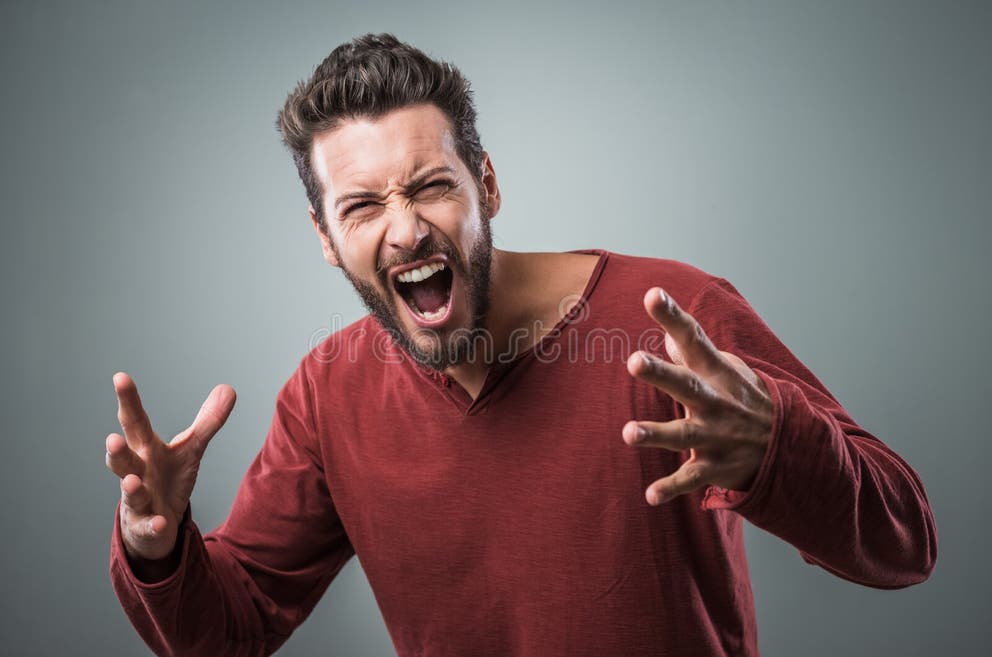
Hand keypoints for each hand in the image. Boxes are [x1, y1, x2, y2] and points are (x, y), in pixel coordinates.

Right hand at [105, 372, 235, 560]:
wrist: (155, 524)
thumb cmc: (168, 479)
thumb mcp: (191, 449)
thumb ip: (208, 421)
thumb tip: (228, 388)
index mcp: (146, 449)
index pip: (135, 421)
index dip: (128, 400)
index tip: (120, 377)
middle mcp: (137, 472)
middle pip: (123, 459)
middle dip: (116, 451)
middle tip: (112, 438)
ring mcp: (138, 500)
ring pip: (130, 493)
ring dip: (130, 487)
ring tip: (133, 481)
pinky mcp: (145, 526)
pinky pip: (148, 526)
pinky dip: (153, 525)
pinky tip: (161, 523)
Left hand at [623, 288, 772, 505]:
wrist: (793, 447)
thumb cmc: (747, 401)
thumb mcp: (728, 372)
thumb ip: (694, 353)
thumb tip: (667, 334)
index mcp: (716, 374)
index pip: (693, 339)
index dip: (672, 316)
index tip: (652, 294)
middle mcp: (715, 402)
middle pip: (686, 384)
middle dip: (661, 373)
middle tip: (633, 361)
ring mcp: (716, 436)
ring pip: (684, 434)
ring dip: (656, 434)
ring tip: (628, 433)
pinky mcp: (716, 467)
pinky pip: (692, 479)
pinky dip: (672, 488)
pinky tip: (650, 496)